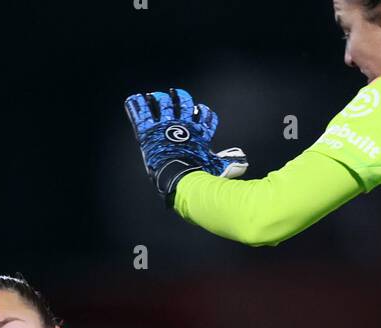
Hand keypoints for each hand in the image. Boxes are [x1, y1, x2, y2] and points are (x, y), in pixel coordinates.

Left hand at [125, 87, 247, 198]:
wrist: (181, 178)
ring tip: (154, 97)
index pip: (206, 116)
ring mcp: (165, 125)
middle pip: (184, 103)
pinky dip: (137, 105)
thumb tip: (244, 162)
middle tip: (176, 96)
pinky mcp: (149, 130)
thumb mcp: (218, 169)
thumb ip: (231, 163)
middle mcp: (183, 125)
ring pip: (164, 103)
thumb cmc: (200, 175)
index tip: (200, 112)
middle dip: (181, 99)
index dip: (204, 114)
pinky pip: (141, 112)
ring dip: (159, 98)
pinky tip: (135, 100)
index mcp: (199, 133)